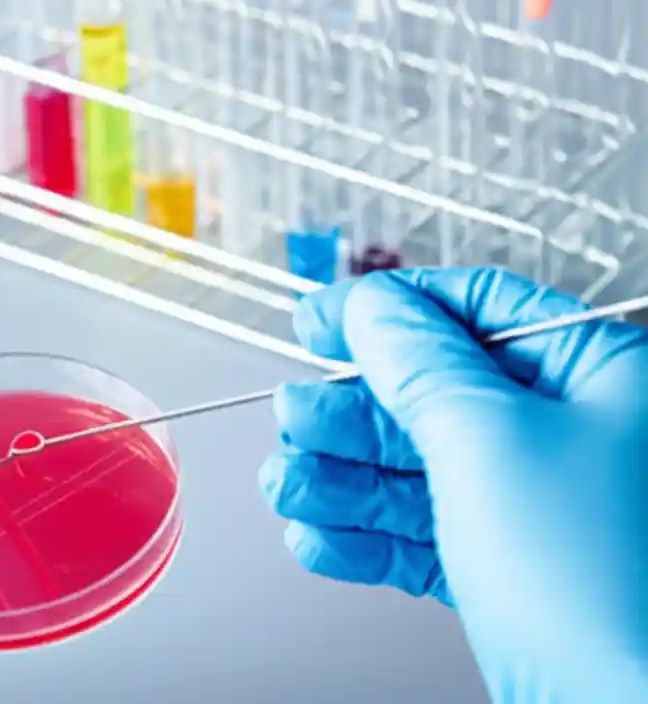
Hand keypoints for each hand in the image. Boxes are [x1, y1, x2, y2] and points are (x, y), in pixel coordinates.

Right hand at [259, 268, 647, 701]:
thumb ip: (420, 363)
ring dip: (341, 480)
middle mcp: (578, 439)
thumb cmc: (604, 586)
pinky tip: (320, 539)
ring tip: (289, 485)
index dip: (389, 310)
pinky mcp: (514, 577)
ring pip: (420, 474)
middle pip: (435, 397)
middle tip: (296, 418)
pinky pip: (425, 538)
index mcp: (602, 378)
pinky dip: (364, 538)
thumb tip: (373, 307)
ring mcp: (544, 512)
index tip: (319, 318)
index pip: (481, 311)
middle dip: (351, 413)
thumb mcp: (489, 442)